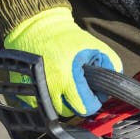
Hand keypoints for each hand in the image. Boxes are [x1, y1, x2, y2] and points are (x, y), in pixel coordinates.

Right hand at [4, 7, 122, 116]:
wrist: (34, 26)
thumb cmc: (64, 36)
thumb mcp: (93, 46)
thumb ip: (109, 63)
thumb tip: (115, 81)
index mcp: (67, 79)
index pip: (86, 108)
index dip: (94, 102)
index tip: (94, 94)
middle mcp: (50, 89)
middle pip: (71, 112)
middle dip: (78, 102)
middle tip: (80, 89)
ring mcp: (35, 92)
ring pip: (55, 111)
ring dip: (63, 103)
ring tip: (66, 87)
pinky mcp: (24, 92)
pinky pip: (41, 106)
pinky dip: (49, 100)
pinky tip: (53, 86)